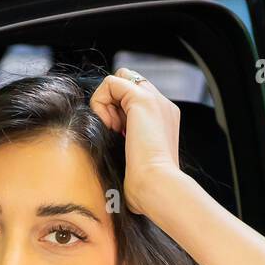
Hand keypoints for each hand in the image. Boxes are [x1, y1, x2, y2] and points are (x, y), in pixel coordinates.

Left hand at [88, 67, 183, 216]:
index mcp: (164, 120)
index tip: (116, 137)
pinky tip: (109, 126)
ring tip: (111, 129)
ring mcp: (155, 100)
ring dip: (106, 102)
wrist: (158, 185)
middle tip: (112, 131)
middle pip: (127, 83)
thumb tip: (108, 143)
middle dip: (112, 104)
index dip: (117, 112)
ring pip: (119, 79)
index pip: (134, 98)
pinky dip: (101, 102)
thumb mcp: (135, 163)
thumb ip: (127, 146)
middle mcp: (163, 105)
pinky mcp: (142, 99)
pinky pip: (110, 83)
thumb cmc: (145, 185)